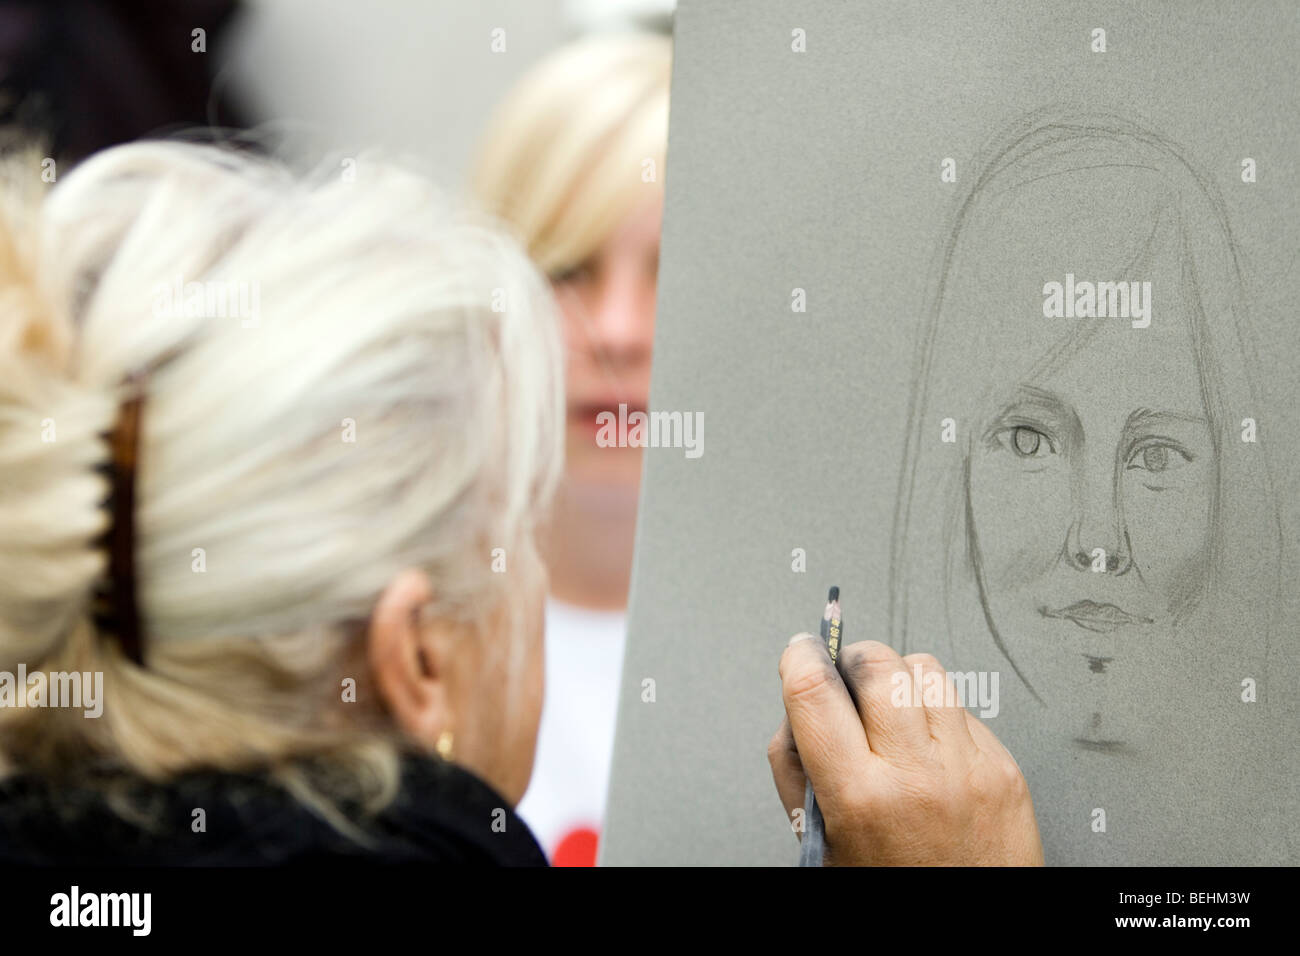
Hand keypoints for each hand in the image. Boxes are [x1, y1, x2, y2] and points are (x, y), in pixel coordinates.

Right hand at [768, 635, 1043, 864]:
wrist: (970, 930)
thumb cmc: (892, 883)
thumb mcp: (820, 839)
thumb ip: (794, 768)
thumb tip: (796, 705)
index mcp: (859, 798)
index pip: (815, 692)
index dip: (800, 657)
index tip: (800, 651)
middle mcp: (916, 776)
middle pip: (876, 663)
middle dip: (852, 660)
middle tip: (846, 679)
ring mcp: (967, 768)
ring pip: (924, 669)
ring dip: (897, 679)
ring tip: (890, 713)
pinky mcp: (1003, 768)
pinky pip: (961, 706)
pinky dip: (936, 712)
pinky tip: (927, 746)